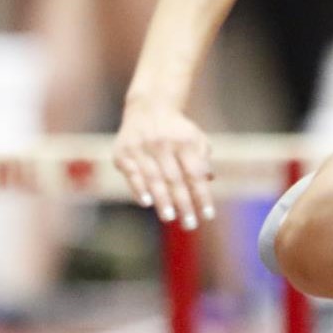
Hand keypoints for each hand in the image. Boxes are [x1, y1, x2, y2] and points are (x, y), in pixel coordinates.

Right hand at [113, 98, 214, 230]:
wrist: (148, 107)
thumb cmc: (177, 131)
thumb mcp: (195, 138)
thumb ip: (203, 159)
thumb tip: (209, 179)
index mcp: (184, 141)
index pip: (195, 174)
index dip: (202, 195)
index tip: (208, 215)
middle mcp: (162, 143)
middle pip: (175, 179)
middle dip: (183, 204)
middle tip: (190, 225)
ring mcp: (141, 147)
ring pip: (153, 178)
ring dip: (162, 200)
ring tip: (170, 217)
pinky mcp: (123, 152)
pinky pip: (132, 173)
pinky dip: (138, 188)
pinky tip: (146, 202)